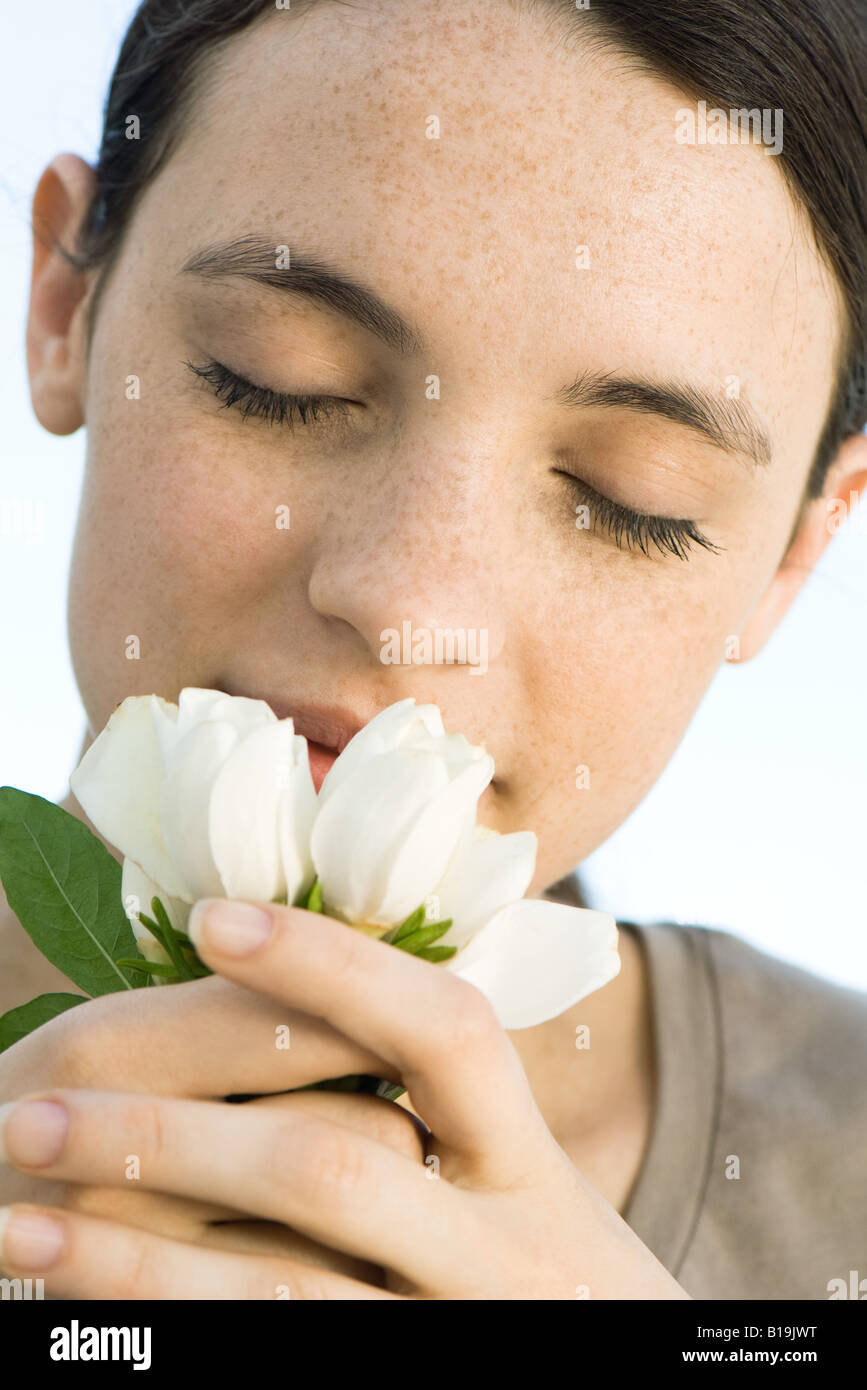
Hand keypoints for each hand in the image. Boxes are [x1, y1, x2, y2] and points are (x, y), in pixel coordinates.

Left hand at [0, 899, 690, 1298]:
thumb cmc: (551, 1291)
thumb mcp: (530, 1196)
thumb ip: (446, 1115)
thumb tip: (290, 994)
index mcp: (535, 1170)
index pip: (445, 1031)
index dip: (331, 963)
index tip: (211, 916)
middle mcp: (506, 1257)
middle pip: (329, 1165)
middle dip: (167, 1135)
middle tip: (29, 1109)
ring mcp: (446, 1340)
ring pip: (277, 1293)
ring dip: (127, 1256)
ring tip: (14, 1224)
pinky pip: (271, 1366)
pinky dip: (171, 1338)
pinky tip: (80, 1320)